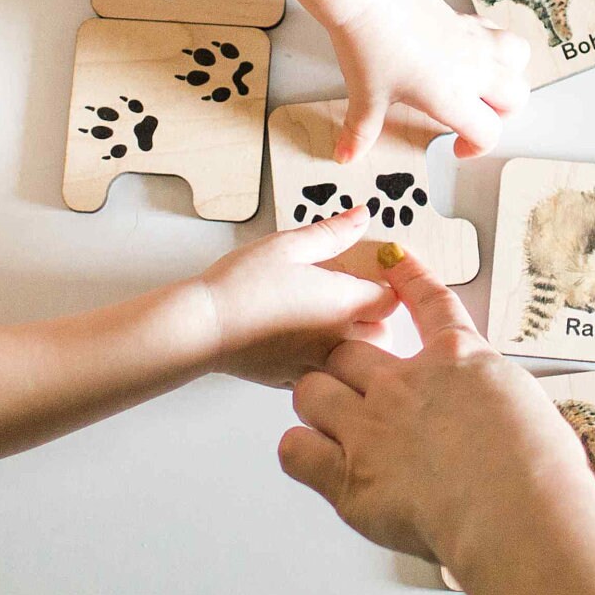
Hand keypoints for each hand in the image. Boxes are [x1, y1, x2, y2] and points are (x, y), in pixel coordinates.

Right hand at [197, 210, 396, 385]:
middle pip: (383, 335)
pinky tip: (304, 344)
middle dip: (377, 318)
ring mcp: (317, 364)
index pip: (390, 299)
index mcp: (343, 302)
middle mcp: (338, 338)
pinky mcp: (294, 380)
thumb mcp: (288, 246)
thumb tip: (363, 215)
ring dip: (357, 345)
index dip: (387, 284)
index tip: (373, 274)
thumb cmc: (242, 285)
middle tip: (355, 298)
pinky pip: (327, 376)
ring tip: (333, 323)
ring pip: (359, 362)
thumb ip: (332, 232)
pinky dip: (326, 362)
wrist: (204, 328)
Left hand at [277, 250, 594, 570]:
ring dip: (318, 405)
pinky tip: (318, 461)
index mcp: (458, 360)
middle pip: (346, 351)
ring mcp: (371, 428)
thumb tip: (486, 414)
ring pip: (310, 391)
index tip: (392, 259)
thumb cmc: (539, 473)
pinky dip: (301, 452)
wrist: (519, 513)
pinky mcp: (348, 478)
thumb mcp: (529, 408)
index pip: (429, 302)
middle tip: (358, 391)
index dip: (407, 276)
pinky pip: (293, 450)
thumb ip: (491, 398)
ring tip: (335, 427)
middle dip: (346, 367)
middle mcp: (405, 384)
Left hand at [324, 0, 530, 161]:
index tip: (457, 147)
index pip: (488, 132)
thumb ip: (360, 131)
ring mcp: (473, 40)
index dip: (476, 148)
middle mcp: (472, 68)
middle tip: (475, 117)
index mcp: (451, 96)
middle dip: (502, 114)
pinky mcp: (465, 18)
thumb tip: (347, 154)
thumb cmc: (368, 45)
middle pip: (516, 98)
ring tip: (487, 81)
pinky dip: (495, 43)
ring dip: (510, 73)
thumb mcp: (365, 97)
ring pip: (519, 58)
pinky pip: (498, 30)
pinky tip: (471, 49)